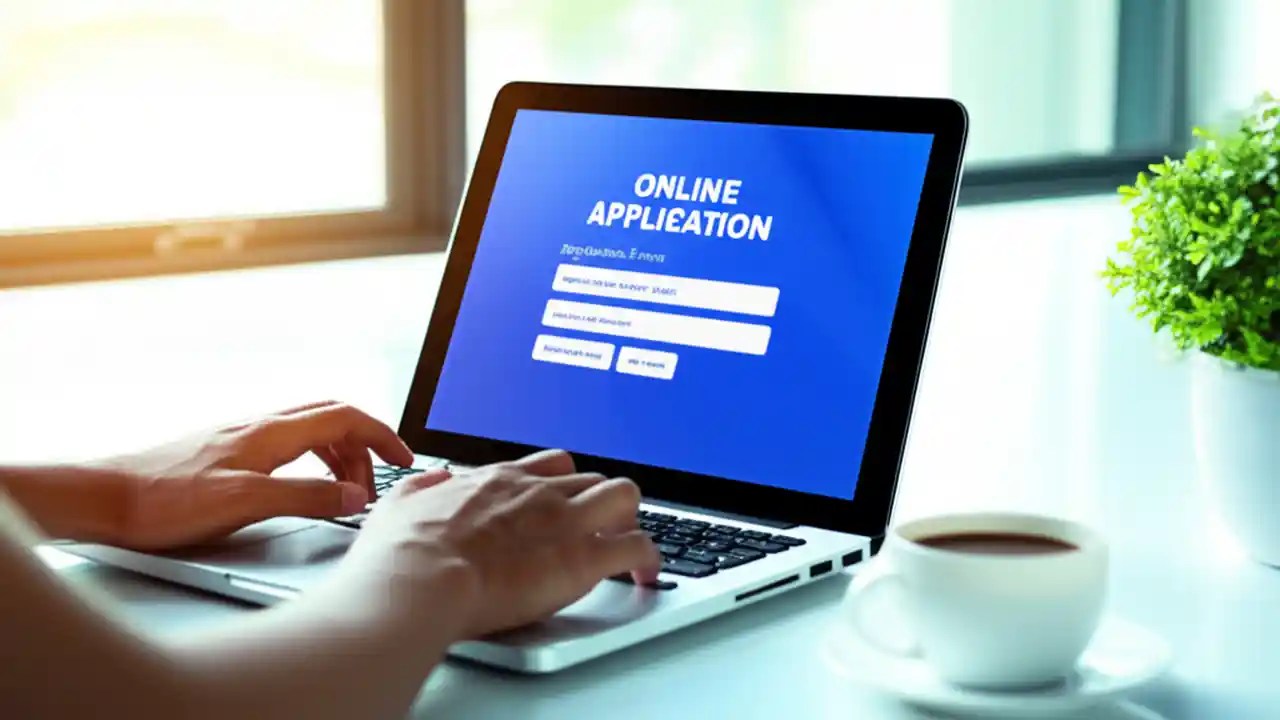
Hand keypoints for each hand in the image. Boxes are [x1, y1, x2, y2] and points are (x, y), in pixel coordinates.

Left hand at [88, 401, 411, 549]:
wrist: (107, 498)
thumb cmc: (166, 500)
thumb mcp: (247, 503)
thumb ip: (307, 498)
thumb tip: (354, 498)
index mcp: (271, 432)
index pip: (346, 417)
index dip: (383, 436)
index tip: (405, 459)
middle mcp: (259, 426)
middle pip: (331, 417)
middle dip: (364, 444)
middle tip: (374, 481)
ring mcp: (241, 437)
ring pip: (309, 430)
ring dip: (338, 454)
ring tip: (343, 490)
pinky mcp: (226, 452)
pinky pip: (286, 444)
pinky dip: (311, 460)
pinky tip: (301, 485)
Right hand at [342, 449, 660, 638]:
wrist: (419, 580)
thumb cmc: (403, 553)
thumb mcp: (400, 503)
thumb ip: (421, 489)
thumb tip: (432, 481)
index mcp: (498, 482)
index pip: (549, 467)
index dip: (562, 486)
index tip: (561, 505)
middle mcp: (538, 493)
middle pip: (591, 478)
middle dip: (598, 504)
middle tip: (596, 532)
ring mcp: (566, 521)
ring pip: (625, 496)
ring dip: (629, 520)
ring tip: (627, 546)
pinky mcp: (584, 558)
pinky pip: (638, 547)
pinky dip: (648, 560)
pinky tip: (646, 575)